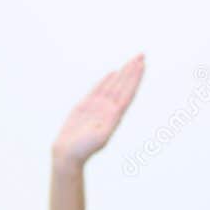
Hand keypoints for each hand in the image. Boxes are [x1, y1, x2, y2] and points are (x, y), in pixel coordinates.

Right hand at [50, 54, 144, 172]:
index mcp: (114, 116)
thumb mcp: (99, 137)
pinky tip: (113, 73)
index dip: (135, 78)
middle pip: (123, 85)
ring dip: (123, 72)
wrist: (67, 154)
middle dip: (132, 70)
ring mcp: (97, 107)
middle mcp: (108, 109)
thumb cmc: (83, 149)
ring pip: (113, 85)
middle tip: (142, 54)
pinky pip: (98, 90)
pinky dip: (106, 80)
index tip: (142, 65)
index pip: (128, 92)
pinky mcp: (85, 107)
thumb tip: (117, 109)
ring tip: (133, 60)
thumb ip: (109, 122)